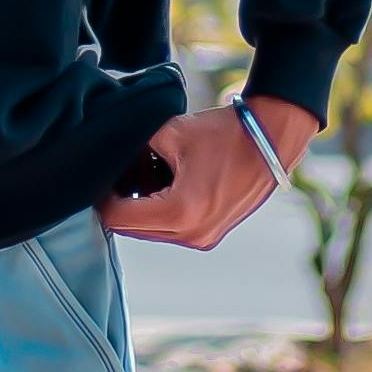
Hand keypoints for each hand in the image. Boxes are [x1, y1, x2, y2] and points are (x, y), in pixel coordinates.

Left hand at [106, 93, 314, 252]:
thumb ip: (134, 147)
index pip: (118, 217)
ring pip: (149, 232)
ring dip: (139, 208)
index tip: (99, 175)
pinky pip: (171, 230)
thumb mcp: (170, 133)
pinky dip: (160, 211)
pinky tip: (163, 182)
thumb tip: (109, 157)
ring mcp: (203, 238)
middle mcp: (191, 235)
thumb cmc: (224, 133)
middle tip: (117, 173)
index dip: (101, 196)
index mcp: (179, 212)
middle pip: (131, 229)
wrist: (273, 139)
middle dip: (119, 202)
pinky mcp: (211, 234)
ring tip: (143, 174)